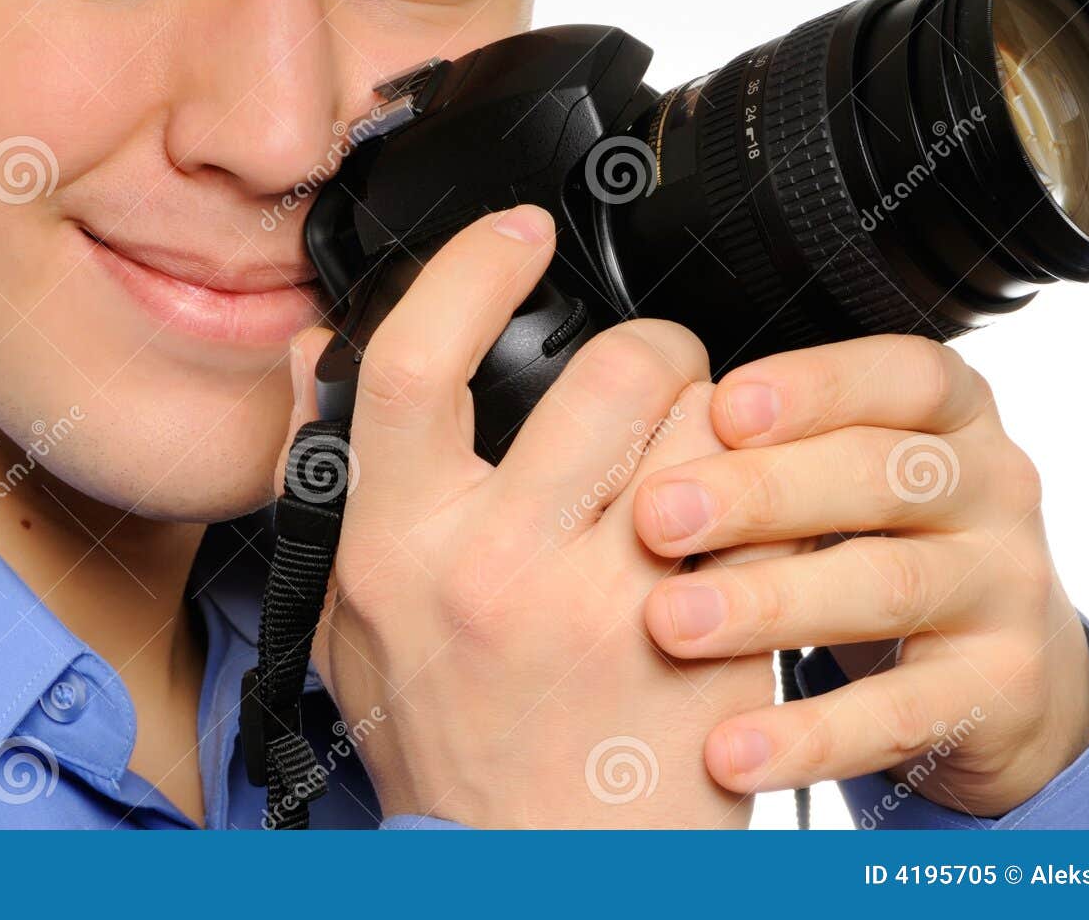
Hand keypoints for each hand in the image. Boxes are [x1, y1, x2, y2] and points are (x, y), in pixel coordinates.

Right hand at [281, 206, 771, 826]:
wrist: (539, 880)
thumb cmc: (449, 751)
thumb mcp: (352, 622)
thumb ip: (333, 480)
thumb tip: (317, 357)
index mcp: (401, 552)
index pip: (410, 364)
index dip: (469, 268)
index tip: (518, 234)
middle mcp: (504, 570)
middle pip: (615, 367)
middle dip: (654, 349)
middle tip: (654, 380)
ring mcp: (621, 608)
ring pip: (714, 427)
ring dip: (718, 420)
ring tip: (701, 462)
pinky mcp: (716, 645)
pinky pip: (771, 516)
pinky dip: (768, 501)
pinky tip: (742, 534)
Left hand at [634, 335, 1088, 818]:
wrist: (1004, 674)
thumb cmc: (886, 542)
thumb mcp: (848, 473)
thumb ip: (778, 441)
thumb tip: (648, 412)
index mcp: (951, 415)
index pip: (903, 376)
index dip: (817, 385)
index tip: (722, 406)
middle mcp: (993, 488)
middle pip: (881, 474)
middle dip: (760, 493)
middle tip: (656, 516)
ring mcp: (1006, 590)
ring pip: (886, 587)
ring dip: (768, 603)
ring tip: (671, 623)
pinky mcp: (999, 692)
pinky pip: (899, 713)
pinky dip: (810, 735)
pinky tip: (730, 747)